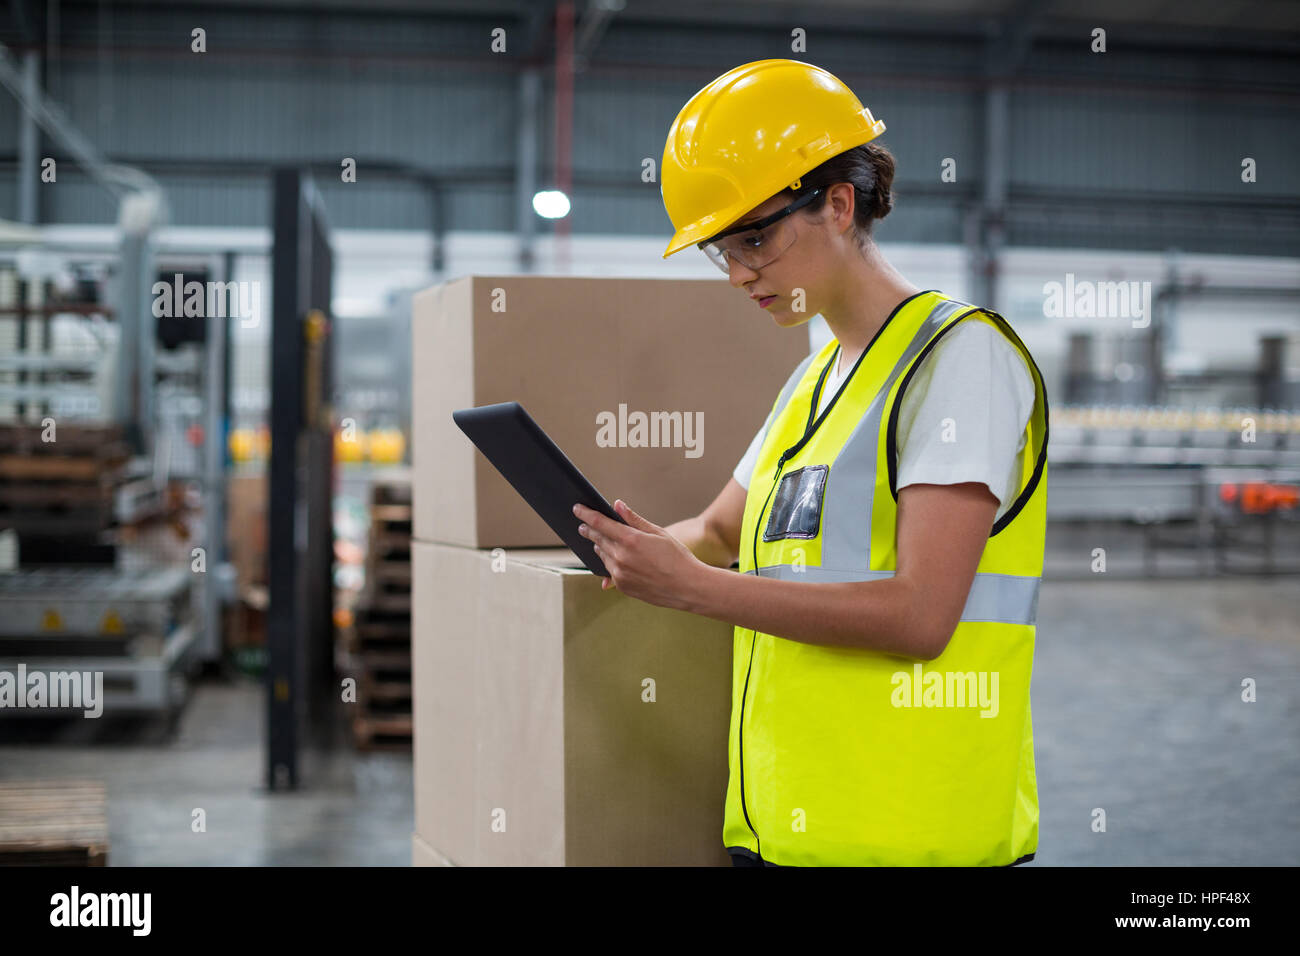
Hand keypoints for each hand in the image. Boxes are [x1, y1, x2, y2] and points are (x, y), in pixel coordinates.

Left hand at [573, 499, 704, 609]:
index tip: (577, 508)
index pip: (600, 523)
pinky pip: (609, 571)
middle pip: (597, 539)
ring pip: (602, 555)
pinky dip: (610, 562)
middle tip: (583, 525)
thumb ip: (634, 520)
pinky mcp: (622, 586)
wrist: (687, 587)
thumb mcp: (658, 533)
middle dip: (589, 530)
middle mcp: (621, 557)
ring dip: (599, 546)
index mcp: (630, 540)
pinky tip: (615, 558)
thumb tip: (617, 505)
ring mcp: (619, 573)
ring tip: (599, 541)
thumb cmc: (677, 557)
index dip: (586, 514)